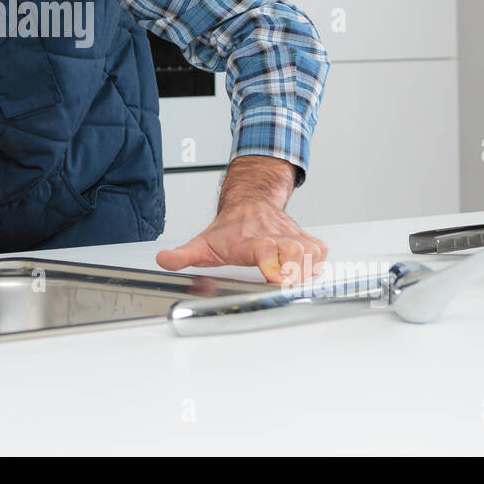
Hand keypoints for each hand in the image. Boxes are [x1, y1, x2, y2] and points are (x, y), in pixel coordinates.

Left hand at [156, 199, 327, 283]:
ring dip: (307, 268)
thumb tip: (163, 260)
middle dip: (294, 269)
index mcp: (247, 241)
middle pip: (294, 250)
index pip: (262, 248)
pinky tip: (305, 269)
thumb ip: (183, 255)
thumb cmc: (229, 228)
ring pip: (310, 250)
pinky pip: (320, 249)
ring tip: (294, 279)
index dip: (271, 261)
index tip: (273, 276)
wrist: (250, 201)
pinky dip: (318, 261)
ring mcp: (289, 235)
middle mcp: (271, 235)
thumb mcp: (203, 242)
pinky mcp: (303, 237)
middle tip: (285, 283)